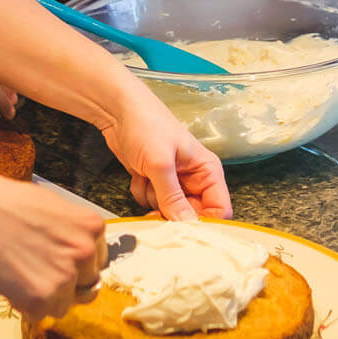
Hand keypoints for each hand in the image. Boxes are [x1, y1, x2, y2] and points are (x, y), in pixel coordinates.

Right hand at [0, 174, 107, 320]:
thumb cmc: (7, 205)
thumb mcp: (54, 209)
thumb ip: (73, 234)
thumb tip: (80, 256)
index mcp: (92, 228)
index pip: (97, 262)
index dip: (75, 265)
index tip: (57, 261)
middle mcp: (85, 253)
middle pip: (86, 286)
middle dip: (65, 283)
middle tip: (37, 269)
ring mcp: (65, 277)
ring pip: (64, 304)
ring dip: (45, 297)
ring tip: (20, 273)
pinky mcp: (41, 299)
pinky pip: (40, 315)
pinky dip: (25, 305)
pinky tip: (11, 281)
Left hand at [100, 94, 231, 220]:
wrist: (118, 110)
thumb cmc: (146, 125)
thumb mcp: (160, 163)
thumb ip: (173, 198)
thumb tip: (187, 226)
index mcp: (208, 171)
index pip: (220, 210)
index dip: (204, 222)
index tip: (184, 227)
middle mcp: (195, 178)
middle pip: (193, 214)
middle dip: (173, 214)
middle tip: (157, 209)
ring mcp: (174, 181)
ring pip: (170, 211)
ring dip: (154, 201)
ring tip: (147, 178)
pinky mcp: (155, 182)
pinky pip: (152, 203)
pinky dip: (142, 193)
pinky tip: (138, 175)